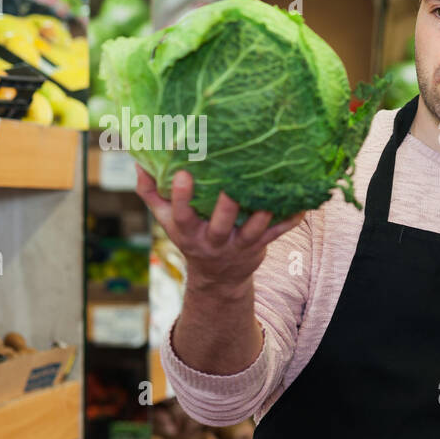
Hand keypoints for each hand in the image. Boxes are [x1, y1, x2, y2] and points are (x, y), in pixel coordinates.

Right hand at [135, 165, 304, 288]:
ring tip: (271, 196)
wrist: (218, 278)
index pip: (181, 215)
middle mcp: (213, 240)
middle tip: (232, 187)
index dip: (181, 197)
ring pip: (253, 231)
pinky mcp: (260, 246)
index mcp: (188, 232)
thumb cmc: (191, 236)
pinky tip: (302, 205)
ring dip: (263, 215)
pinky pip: (277, 233)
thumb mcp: (166, 219)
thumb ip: (150, 191)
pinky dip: (290, 220)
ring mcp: (238, 245)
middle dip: (226, 208)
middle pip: (220, 226)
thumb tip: (137, 160)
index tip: (183, 174)